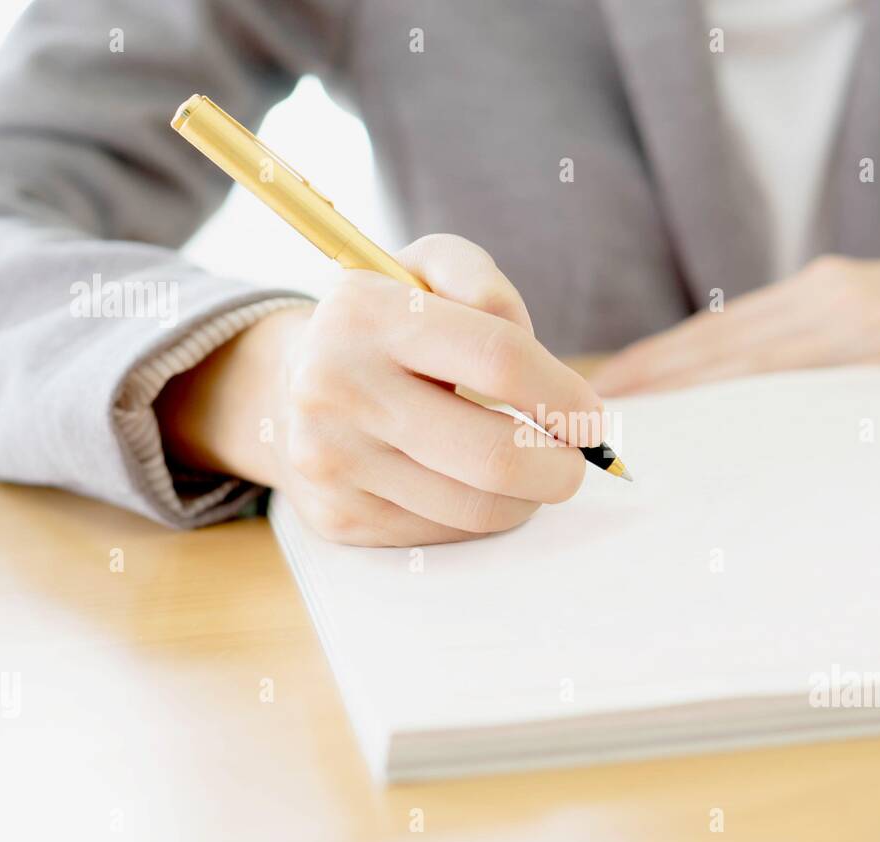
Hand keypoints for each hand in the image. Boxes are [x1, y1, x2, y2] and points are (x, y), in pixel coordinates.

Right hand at [156, 234, 602, 546]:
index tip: (592, 418)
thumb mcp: (425, 270)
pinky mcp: (338, 517)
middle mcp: (336, 389)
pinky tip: (469, 484)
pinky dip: (479, 514)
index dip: (565, 396)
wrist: (287, 386)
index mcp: (365, 313)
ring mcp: (333, 461)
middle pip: (495, 456)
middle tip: (575, 461)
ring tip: (528, 470)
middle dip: (560, 468)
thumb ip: (484, 284)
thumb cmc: (385, 325)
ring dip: (526, 498)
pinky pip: (445, 533)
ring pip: (477, 508)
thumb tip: (532, 347)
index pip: (501, 360)